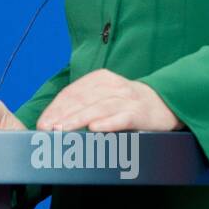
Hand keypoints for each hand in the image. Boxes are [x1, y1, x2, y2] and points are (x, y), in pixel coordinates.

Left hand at [35, 68, 182, 131]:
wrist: (165, 102)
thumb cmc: (127, 102)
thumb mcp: (104, 95)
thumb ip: (83, 103)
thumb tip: (55, 119)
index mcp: (99, 79)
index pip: (72, 93)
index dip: (55, 108)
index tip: (43, 122)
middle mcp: (112, 86)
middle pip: (82, 100)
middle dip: (62, 115)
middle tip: (47, 129)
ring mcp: (126, 99)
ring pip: (98, 108)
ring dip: (78, 120)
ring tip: (63, 129)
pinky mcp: (139, 113)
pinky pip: (122, 118)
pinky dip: (108, 123)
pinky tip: (95, 129)